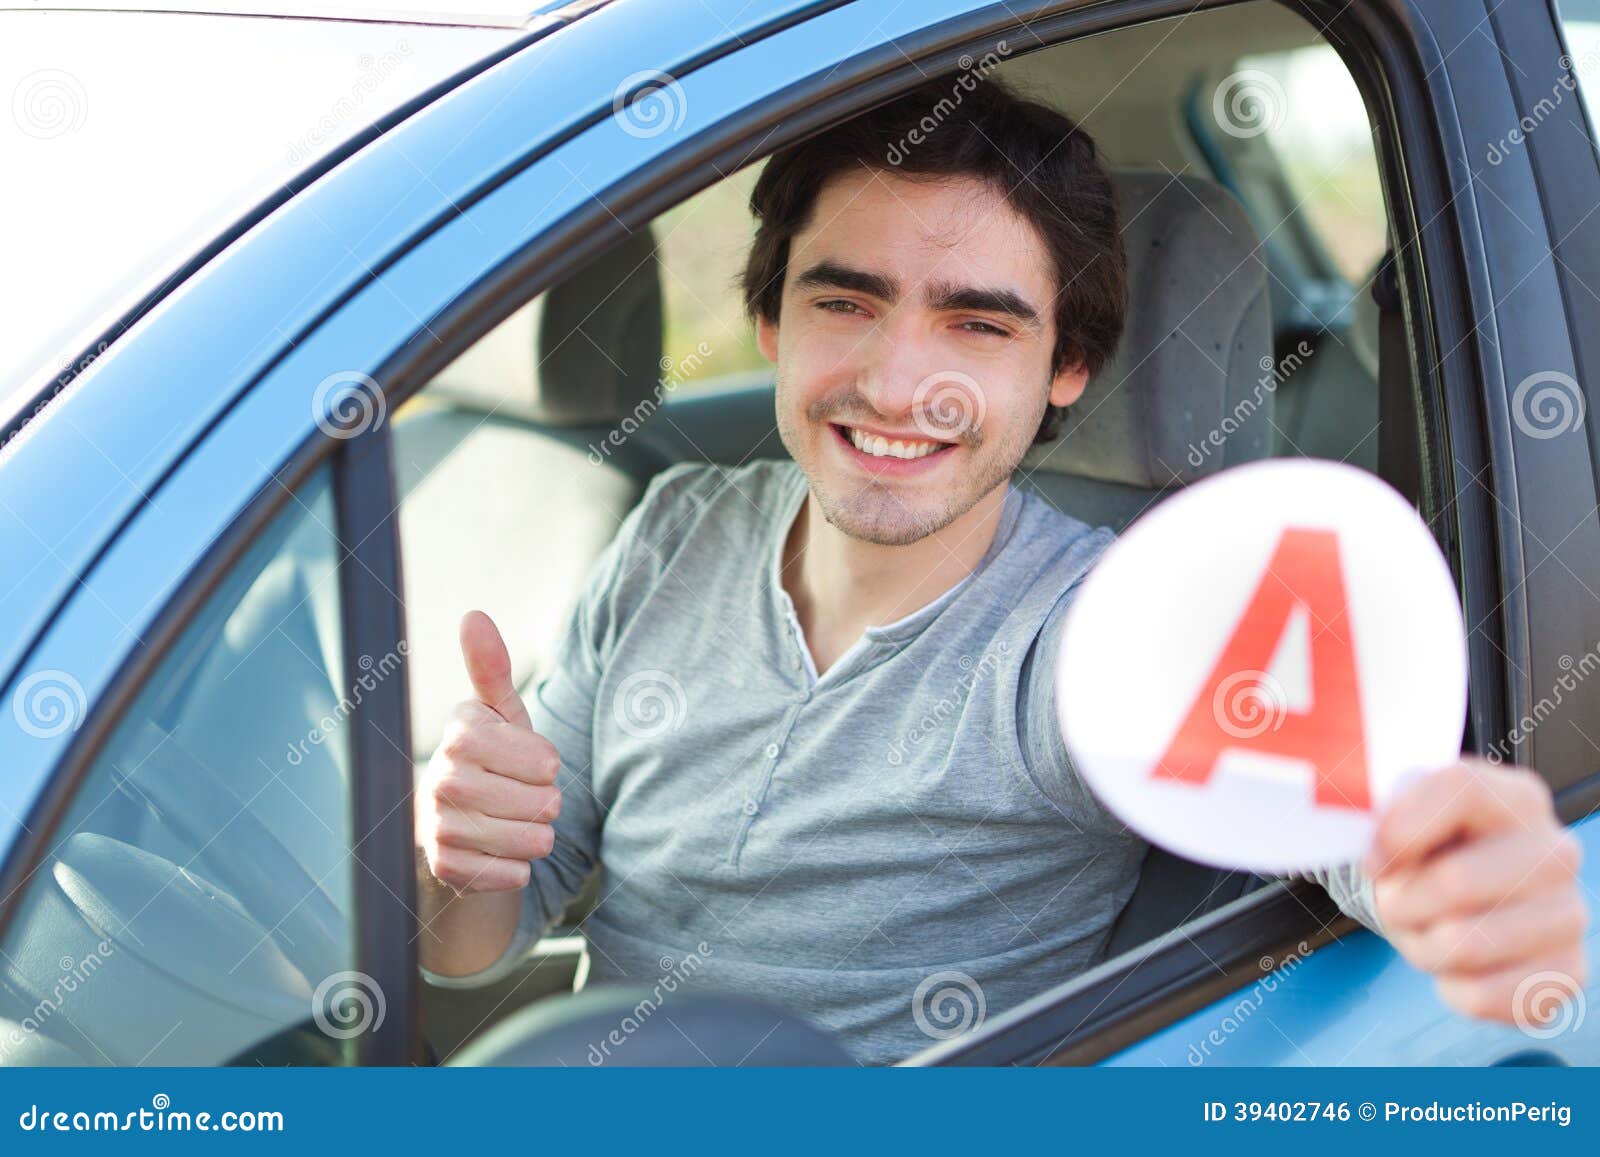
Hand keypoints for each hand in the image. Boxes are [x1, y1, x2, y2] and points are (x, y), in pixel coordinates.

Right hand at [415, 610, 562, 892]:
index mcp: (462, 733)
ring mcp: (437, 823)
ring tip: (515, 823)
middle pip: (540, 804)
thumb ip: (492, 669)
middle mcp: (441, 776)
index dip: (549, 766)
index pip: (544, 760)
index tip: (534, 763)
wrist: (458, 826)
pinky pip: (511, 874)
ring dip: (536, 837)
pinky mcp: (444, 866)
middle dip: (547, 805)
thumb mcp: (501, 715)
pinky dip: (518, 869)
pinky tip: (499, 853)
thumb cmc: (492, 761)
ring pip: (529, 841)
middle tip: (525, 797)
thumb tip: (473, 615)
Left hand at [1366, 756, 1587, 1025]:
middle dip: (1402, 903)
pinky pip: (1482, 995)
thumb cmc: (1430, 852)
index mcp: (1516, 798)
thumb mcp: (1403, 819)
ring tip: (1428, 930)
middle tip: (1396, 904)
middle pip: (1456, 882)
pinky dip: (1451, 987)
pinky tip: (1459, 965)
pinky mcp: (1567, 973)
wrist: (1458, 898)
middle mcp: (1556, 853)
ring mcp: (1569, 915)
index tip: (1373, 859)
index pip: (1461, 791)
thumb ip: (1389, 821)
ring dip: (1422, 946)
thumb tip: (1383, 857)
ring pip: (1464, 945)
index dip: (1400, 829)